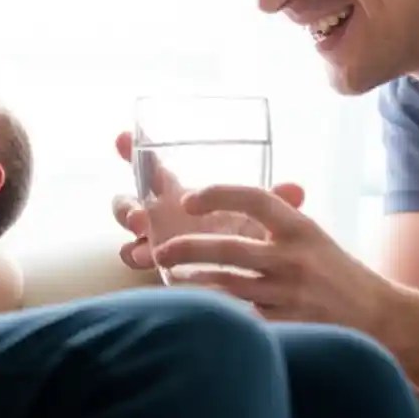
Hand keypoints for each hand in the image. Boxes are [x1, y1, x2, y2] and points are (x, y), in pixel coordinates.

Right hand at [110, 131, 267, 269]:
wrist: (253, 278)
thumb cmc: (249, 235)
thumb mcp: (261, 216)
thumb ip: (272, 201)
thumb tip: (296, 190)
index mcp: (179, 195)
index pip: (151, 170)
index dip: (132, 152)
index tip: (122, 138)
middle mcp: (161, 218)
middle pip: (127, 204)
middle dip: (126, 206)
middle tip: (139, 217)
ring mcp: (157, 245)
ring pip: (129, 238)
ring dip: (132, 241)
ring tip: (144, 249)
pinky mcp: (161, 270)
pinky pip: (141, 266)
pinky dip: (143, 264)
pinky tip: (151, 267)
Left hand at [156, 183, 392, 330]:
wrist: (378, 317)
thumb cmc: (335, 271)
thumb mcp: (310, 236)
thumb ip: (274, 223)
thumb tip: (222, 205)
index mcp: (300, 228)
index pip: (254, 200)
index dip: (218, 194)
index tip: (189, 199)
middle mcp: (295, 258)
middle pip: (229, 250)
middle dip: (187, 249)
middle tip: (160, 250)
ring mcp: (290, 295)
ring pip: (228, 286)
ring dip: (194, 281)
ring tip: (170, 277)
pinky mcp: (288, 325)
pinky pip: (242, 316)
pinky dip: (218, 312)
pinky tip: (199, 310)